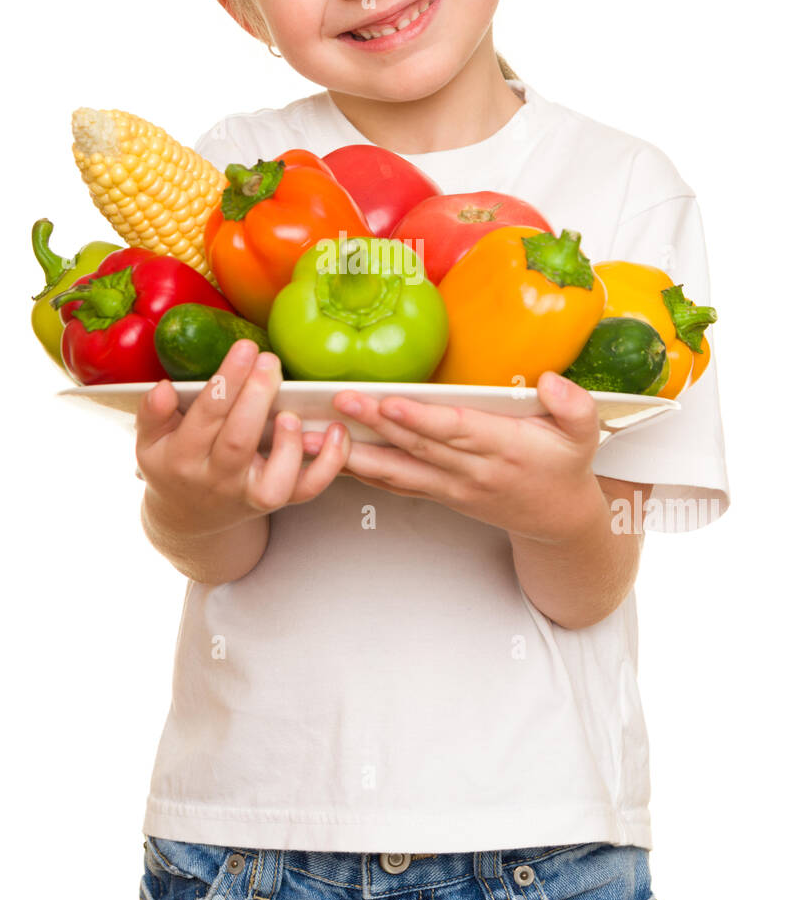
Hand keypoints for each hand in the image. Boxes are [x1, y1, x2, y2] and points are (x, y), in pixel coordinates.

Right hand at [135, 339, 350, 538]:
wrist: (191, 518)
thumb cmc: (174, 466)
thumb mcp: (150, 443)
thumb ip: (151, 415)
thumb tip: (163, 388)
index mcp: (183, 459)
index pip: (207, 416)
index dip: (227, 382)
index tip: (244, 348)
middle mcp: (217, 479)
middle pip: (239, 442)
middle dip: (257, 398)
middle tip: (270, 360)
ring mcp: (250, 495)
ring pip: (275, 477)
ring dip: (288, 443)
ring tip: (290, 409)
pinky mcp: (277, 501)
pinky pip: (308, 489)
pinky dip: (329, 464)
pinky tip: (336, 432)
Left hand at [302, 371, 602, 539]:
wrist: (560, 519)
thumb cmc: (566, 465)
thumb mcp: (584, 434)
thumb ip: (574, 406)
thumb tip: (551, 381)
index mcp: (504, 448)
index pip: (455, 431)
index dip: (419, 418)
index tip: (387, 402)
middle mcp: (472, 471)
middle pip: (416, 446)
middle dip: (373, 424)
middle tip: (337, 402)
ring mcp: (452, 486)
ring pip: (397, 470)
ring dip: (353, 452)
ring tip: (316, 436)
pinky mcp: (439, 494)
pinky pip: (396, 483)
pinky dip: (362, 470)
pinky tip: (329, 456)